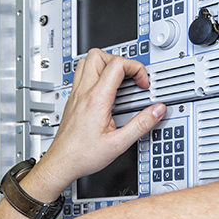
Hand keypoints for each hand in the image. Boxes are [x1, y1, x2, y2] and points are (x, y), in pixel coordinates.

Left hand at [25, 48, 165, 200]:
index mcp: (96, 99)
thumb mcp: (119, 144)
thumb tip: (158, 110)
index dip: (136, 68)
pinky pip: (81, 76)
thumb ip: (141, 125)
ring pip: (86, 61)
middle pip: (98, 55)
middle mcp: (83, 92)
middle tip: (130, 77)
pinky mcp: (72, 101)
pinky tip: (105, 90)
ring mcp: (75, 95)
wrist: (61, 163)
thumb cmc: (82, 155)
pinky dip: (95, 74)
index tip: (143, 84)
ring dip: (105, 64)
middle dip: (119, 60)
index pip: (117, 64)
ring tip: (118, 79)